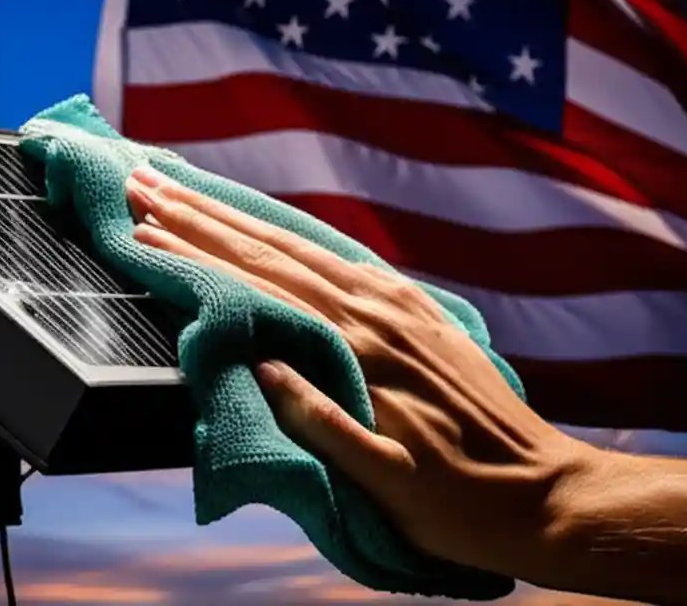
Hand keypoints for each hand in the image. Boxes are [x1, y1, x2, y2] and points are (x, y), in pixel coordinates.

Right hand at [123, 166, 589, 577]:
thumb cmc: (458, 502)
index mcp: (361, 351)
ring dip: (237, 216)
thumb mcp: (385, 481)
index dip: (197, 258)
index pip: (259, 290)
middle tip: (144, 183)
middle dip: (201, 215)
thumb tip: (260, 361)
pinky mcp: (417, 309)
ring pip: (301, 245)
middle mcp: (377, 312)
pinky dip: (291, 234)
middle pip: (271, 250)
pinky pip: (340, 257)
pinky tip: (270, 226)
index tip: (142, 229)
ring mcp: (399, 305)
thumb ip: (321, 419)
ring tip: (185, 191)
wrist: (545, 493)